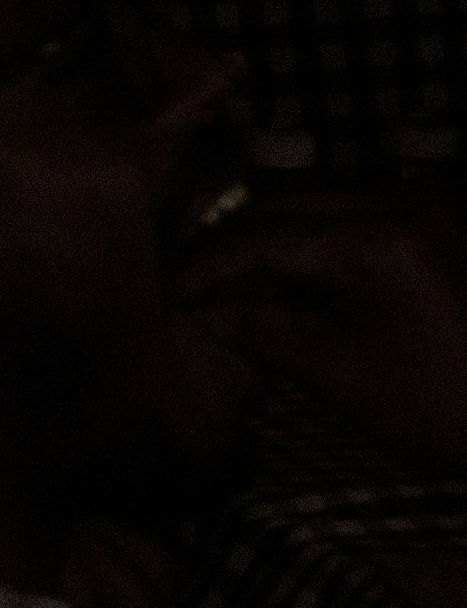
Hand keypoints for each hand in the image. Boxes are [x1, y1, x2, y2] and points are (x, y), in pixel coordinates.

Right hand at [177, 186, 466, 480]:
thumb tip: (201, 313)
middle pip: (291, 202)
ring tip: (227, 281)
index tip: (168, 291)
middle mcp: (401, 201)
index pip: (268, 234)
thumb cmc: (439, 407)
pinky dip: (313, 246)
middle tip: (190, 280)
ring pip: (320, 206)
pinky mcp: (435, 231)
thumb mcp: (340, 374)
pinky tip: (283, 281)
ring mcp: (424, 211)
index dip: (210, 264)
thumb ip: (263, 332)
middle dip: (235, 241)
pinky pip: (354, 221)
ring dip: (272, 240)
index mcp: (379, 234)